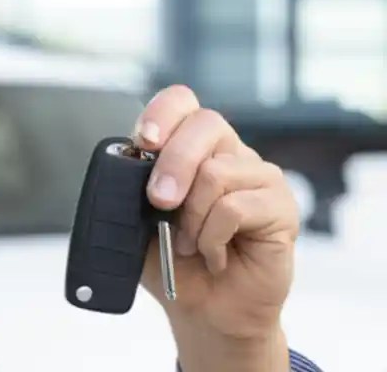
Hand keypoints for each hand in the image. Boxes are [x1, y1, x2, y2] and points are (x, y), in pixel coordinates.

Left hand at [133, 85, 299, 371]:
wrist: (204, 308)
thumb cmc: (171, 260)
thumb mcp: (137, 220)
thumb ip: (132, 186)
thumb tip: (129, 160)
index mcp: (192, 147)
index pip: (183, 102)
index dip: (163, 113)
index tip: (144, 141)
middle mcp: (229, 152)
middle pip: (206, 124)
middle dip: (172, 164)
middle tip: (158, 204)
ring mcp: (259, 176)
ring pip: (217, 171)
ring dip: (192, 216)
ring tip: (191, 244)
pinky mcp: (281, 206)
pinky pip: (236, 206)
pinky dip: (213, 237)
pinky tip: (215, 255)